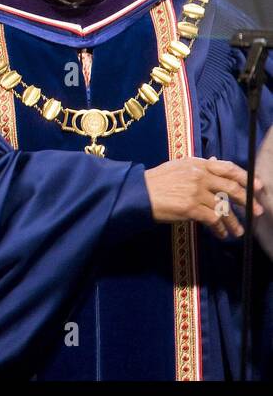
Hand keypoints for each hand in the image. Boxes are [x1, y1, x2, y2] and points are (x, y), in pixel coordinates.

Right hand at [144, 156, 263, 239]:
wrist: (138, 193)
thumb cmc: (156, 181)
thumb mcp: (177, 167)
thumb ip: (198, 167)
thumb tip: (216, 161)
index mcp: (197, 163)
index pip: (228, 168)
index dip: (246, 177)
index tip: (257, 187)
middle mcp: (199, 175)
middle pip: (231, 187)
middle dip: (246, 201)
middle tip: (256, 212)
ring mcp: (195, 191)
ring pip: (223, 207)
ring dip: (233, 221)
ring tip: (238, 231)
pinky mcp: (190, 207)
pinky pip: (212, 219)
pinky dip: (219, 229)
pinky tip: (221, 234)